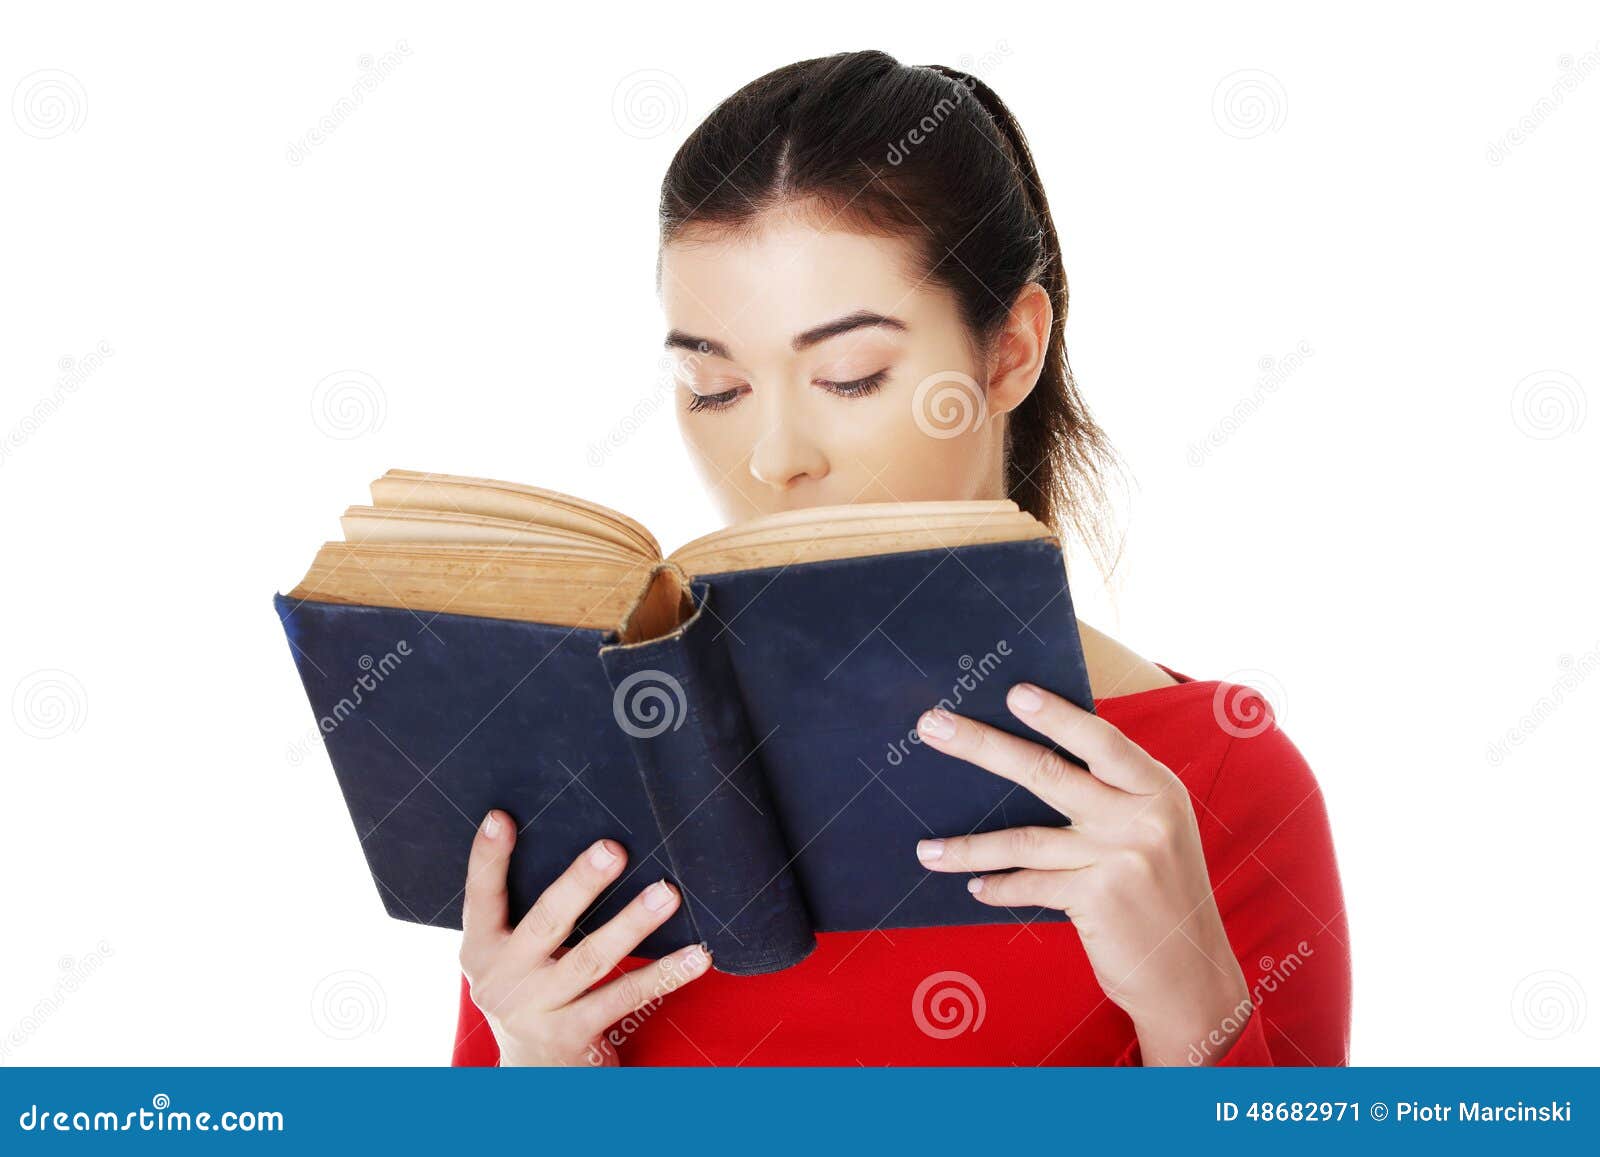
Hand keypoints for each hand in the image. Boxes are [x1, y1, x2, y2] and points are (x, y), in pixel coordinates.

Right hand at [459, 810, 711, 1065]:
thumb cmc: (535, 995)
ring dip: (633, 923)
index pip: (481, 897)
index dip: (487, 858)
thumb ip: (532, 915)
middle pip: (545, 922)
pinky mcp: (573, 1036)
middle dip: (580, 883)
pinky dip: (665, 973)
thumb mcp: (514, 959)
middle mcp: (502, 980)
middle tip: (614, 849)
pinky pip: (626, 996)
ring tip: (667, 893)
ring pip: (591, 959)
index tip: (501, 818)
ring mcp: (536, 1011)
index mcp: (482, 950)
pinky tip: (697, 956)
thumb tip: (590, 850)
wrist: (532, 1079)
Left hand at [913, 684, 1249, 1064]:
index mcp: (1157, 788)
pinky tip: (973, 887)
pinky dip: (998, 886)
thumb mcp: (1156, 830)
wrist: (1192, 974)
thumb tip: (1035, 756)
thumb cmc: (1162, 893)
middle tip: (931, 725)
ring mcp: (1120, 858)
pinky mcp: (1099, 898)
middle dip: (982, 745)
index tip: (1012, 692)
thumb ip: (1114, 795)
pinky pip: (1029, 884)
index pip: (1100, 739)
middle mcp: (1142, 817)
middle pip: (1047, 772)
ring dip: (967, 847)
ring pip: (1023, 838)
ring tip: (925, 850)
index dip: (1056, 715)